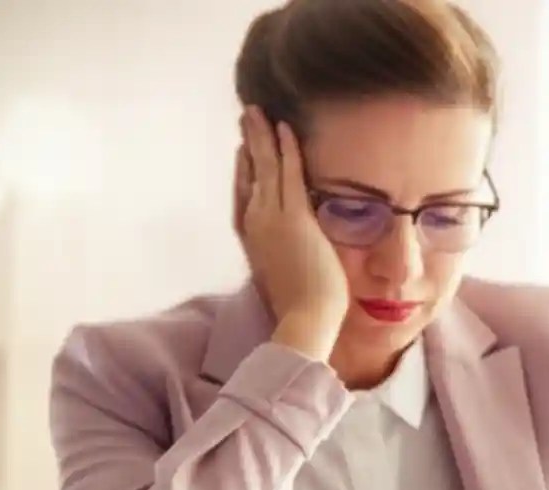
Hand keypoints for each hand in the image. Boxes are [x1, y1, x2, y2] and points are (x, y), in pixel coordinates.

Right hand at [235, 106, 348, 360]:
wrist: (305, 320)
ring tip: (256, 111)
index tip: (243, 151)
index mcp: (254, 241)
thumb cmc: (301, 309)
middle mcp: (255, 226)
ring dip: (260, 137)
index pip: (245, 197)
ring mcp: (271, 219)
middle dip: (248, 145)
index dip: (244, 171)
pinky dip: (285, 148)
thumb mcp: (287, 279)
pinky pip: (288, 173)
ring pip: (264, 167)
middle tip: (245, 118)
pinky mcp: (293, 217)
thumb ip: (287, 260)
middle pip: (248, 175)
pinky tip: (284, 127)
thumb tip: (296, 254)